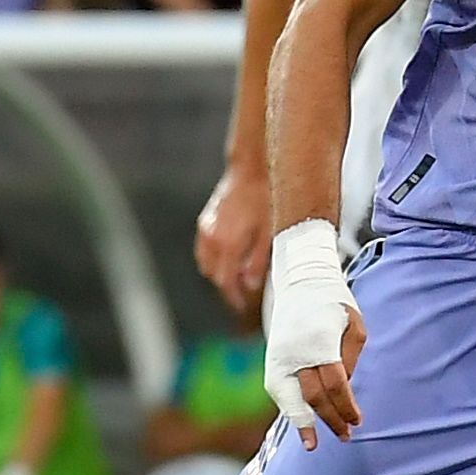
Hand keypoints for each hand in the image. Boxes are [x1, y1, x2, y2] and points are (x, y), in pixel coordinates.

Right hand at [193, 162, 271, 321]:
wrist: (253, 168)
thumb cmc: (266, 198)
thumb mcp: (270, 233)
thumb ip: (258, 261)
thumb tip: (250, 284)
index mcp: (227, 244)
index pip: (225, 281)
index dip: (234, 297)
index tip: (242, 306)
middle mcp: (211, 238)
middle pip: (214, 274)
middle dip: (227, 287)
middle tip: (243, 295)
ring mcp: (206, 228)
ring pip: (206, 262)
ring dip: (219, 273)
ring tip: (237, 278)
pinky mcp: (206, 219)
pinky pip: (205, 249)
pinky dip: (214, 258)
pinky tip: (229, 258)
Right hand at [263, 221, 363, 444]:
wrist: (300, 280)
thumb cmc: (334, 302)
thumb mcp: (355, 326)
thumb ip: (350, 359)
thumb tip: (343, 389)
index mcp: (320, 342)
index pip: (335, 385)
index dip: (346, 407)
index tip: (357, 421)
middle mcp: (295, 351)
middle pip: (312, 397)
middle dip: (329, 420)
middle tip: (345, 436)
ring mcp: (279, 356)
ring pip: (288, 398)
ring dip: (302, 421)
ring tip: (312, 442)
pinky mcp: (271, 358)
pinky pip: (278, 390)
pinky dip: (290, 407)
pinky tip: (301, 420)